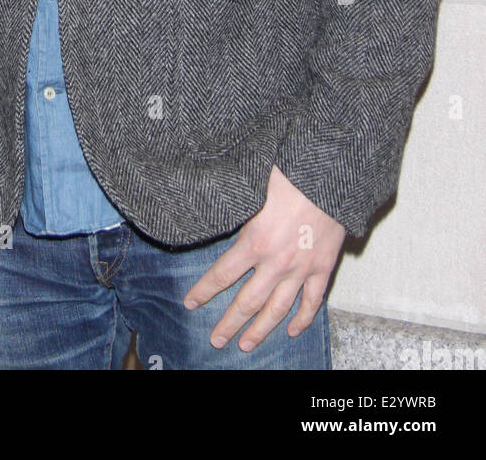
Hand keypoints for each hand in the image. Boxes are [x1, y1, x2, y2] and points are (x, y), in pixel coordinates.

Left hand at [183, 163, 345, 351]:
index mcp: (255, 242)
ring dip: (260, 330)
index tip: (190, 303)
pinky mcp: (323, 267)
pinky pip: (312, 301)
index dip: (204, 291)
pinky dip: (302, 318)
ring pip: (278, 309)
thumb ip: (235, 206)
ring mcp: (302, 269)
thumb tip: (209, 207)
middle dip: (229, 323)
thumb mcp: (253, 188)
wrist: (331, 178)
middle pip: (248, 302)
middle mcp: (277, 263)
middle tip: (215, 340)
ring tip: (245, 346)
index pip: (222, 275)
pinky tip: (291, 331)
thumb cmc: (289, 175)